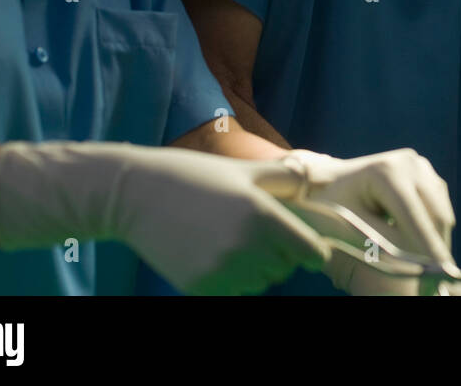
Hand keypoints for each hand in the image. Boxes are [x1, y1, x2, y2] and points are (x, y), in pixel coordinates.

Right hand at [0, 142, 330, 294]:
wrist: (135, 195)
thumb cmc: (196, 176)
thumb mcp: (245, 169)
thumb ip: (286, 179)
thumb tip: (325, 179)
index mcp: (263, 216)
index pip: (311, 251)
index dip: (312, 249)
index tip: (308, 245)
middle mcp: (246, 248)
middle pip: (285, 267)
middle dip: (279, 253)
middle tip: (255, 230)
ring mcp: (222, 272)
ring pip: (260, 282)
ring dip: (255, 268)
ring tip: (229, 238)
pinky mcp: (200, 288)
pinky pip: (233, 291)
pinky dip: (230, 279)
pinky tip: (212, 253)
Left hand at [278, 148, 460, 294]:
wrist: (328, 189)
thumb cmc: (329, 213)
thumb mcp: (349, 231)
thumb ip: (383, 245)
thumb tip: (417, 263)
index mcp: (385, 171)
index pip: (414, 216)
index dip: (427, 248)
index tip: (437, 277)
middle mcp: (408, 163)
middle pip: (434, 215)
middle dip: (435, 250)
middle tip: (431, 286)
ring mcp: (421, 167)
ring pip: (441, 215)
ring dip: (436, 243)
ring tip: (425, 271)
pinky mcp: (428, 177)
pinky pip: (440, 212)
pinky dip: (434, 234)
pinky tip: (420, 251)